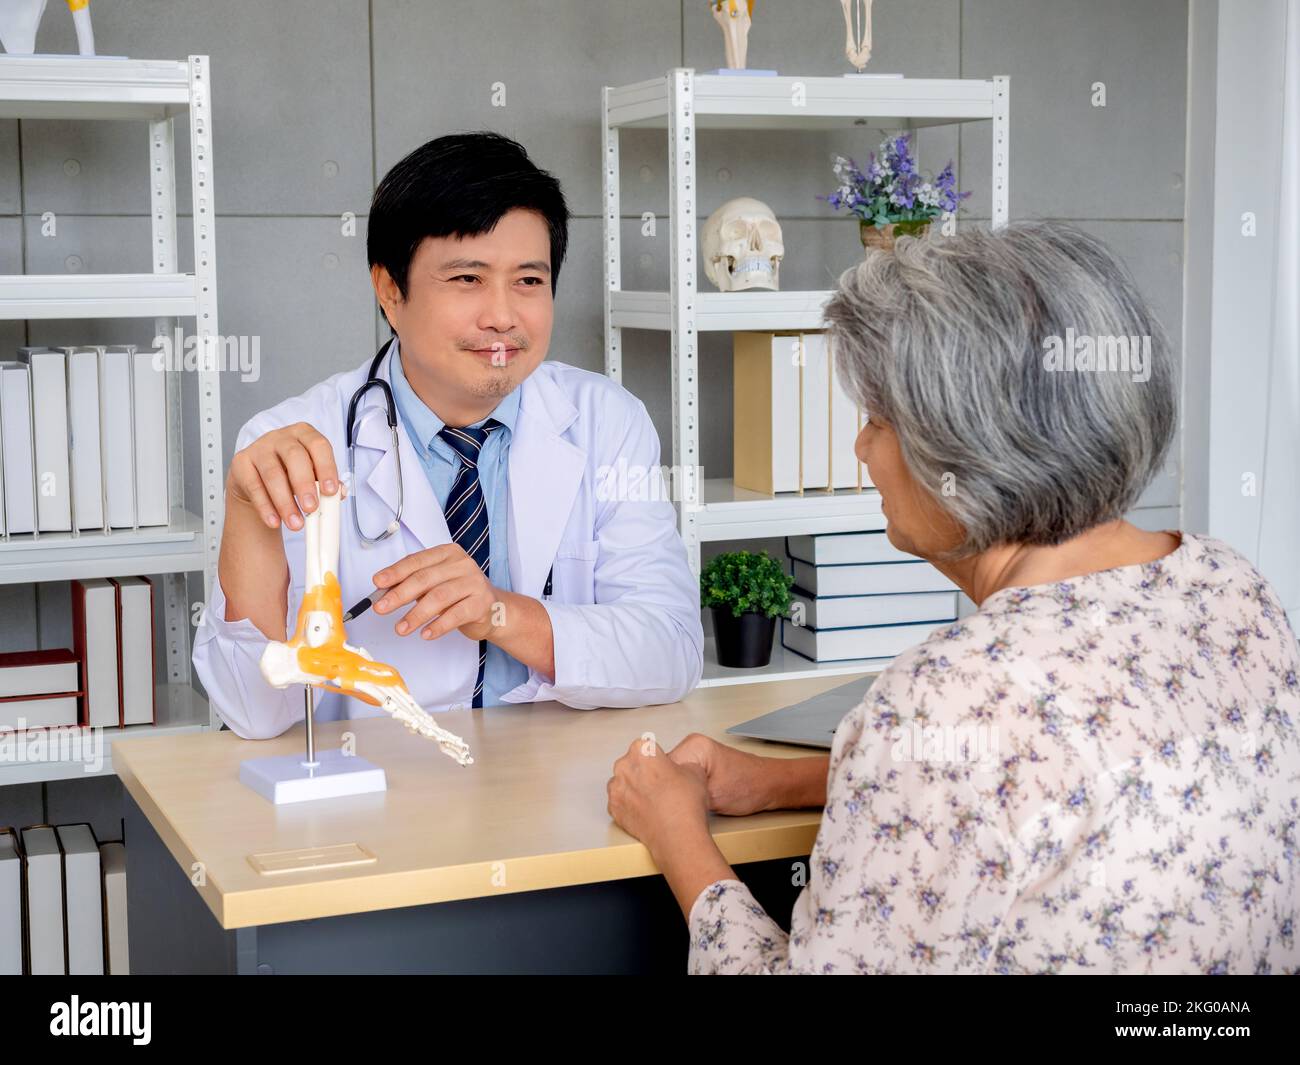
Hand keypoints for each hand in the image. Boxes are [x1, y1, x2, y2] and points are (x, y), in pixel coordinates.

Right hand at [227, 421, 340, 530]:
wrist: (258, 477)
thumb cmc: (291, 473)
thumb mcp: (312, 475)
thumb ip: (326, 483)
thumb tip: (340, 493)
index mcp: (304, 434)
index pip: (319, 446)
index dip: (326, 468)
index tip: (331, 491)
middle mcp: (281, 437)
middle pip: (294, 456)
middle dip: (305, 485)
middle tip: (312, 509)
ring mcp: (259, 448)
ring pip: (273, 474)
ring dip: (285, 502)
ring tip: (296, 523)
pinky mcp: (242, 463)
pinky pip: (254, 486)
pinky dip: (265, 507)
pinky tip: (274, 521)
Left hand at [370, 543, 500, 640]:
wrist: (494, 610)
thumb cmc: (459, 595)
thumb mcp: (436, 584)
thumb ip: (413, 584)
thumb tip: (383, 592)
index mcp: (447, 554)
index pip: (416, 561)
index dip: (395, 572)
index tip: (377, 583)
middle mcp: (462, 564)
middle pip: (425, 579)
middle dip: (399, 595)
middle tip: (381, 608)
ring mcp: (474, 582)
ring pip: (439, 597)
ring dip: (416, 615)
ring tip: (401, 628)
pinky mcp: (482, 603)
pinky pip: (456, 615)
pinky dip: (438, 626)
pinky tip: (426, 634)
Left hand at [607, 737, 710, 856]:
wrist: (677, 834)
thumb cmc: (684, 804)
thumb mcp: (695, 771)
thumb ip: (683, 764)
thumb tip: (683, 769)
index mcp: (642, 751)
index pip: (646, 746)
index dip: (658, 758)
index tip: (664, 766)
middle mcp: (624, 766)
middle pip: (632, 763)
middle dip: (644, 772)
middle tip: (661, 785)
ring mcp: (616, 788)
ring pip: (624, 782)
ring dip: (635, 788)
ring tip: (654, 800)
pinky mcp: (613, 809)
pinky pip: (620, 801)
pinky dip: (630, 805)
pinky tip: (646, 811)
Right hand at [668, 733, 778, 815]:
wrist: (771, 786)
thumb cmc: (751, 787)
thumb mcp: (712, 796)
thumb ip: (685, 794)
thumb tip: (662, 800)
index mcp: (694, 745)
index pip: (661, 769)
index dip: (662, 790)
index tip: (667, 804)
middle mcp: (693, 746)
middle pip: (665, 772)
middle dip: (669, 791)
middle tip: (679, 806)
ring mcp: (696, 755)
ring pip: (673, 778)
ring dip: (677, 792)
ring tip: (689, 803)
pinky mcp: (700, 765)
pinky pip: (683, 779)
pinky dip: (685, 791)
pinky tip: (692, 801)